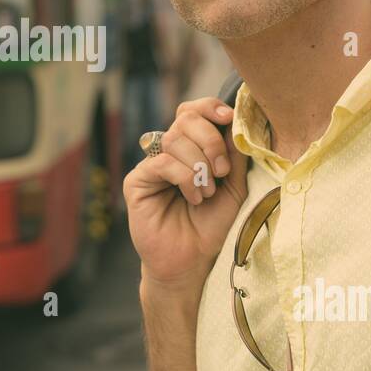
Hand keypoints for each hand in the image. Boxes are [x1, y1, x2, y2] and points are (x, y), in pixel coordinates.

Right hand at [123, 97, 249, 295]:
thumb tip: (235, 122)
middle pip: (185, 119)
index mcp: (190, 148)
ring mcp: (151, 165)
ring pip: (174, 139)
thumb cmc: (211, 227)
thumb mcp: (233, 187)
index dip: (209, 108)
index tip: (229, 118)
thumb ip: (234, 155)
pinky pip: (162, 163)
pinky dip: (185, 178)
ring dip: (200, 166)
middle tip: (222, 171)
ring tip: (207, 192)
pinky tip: (194, 198)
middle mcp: (168, 152)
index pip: (193, 112)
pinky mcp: (136, 182)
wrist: (192, 262)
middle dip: (210, 140)